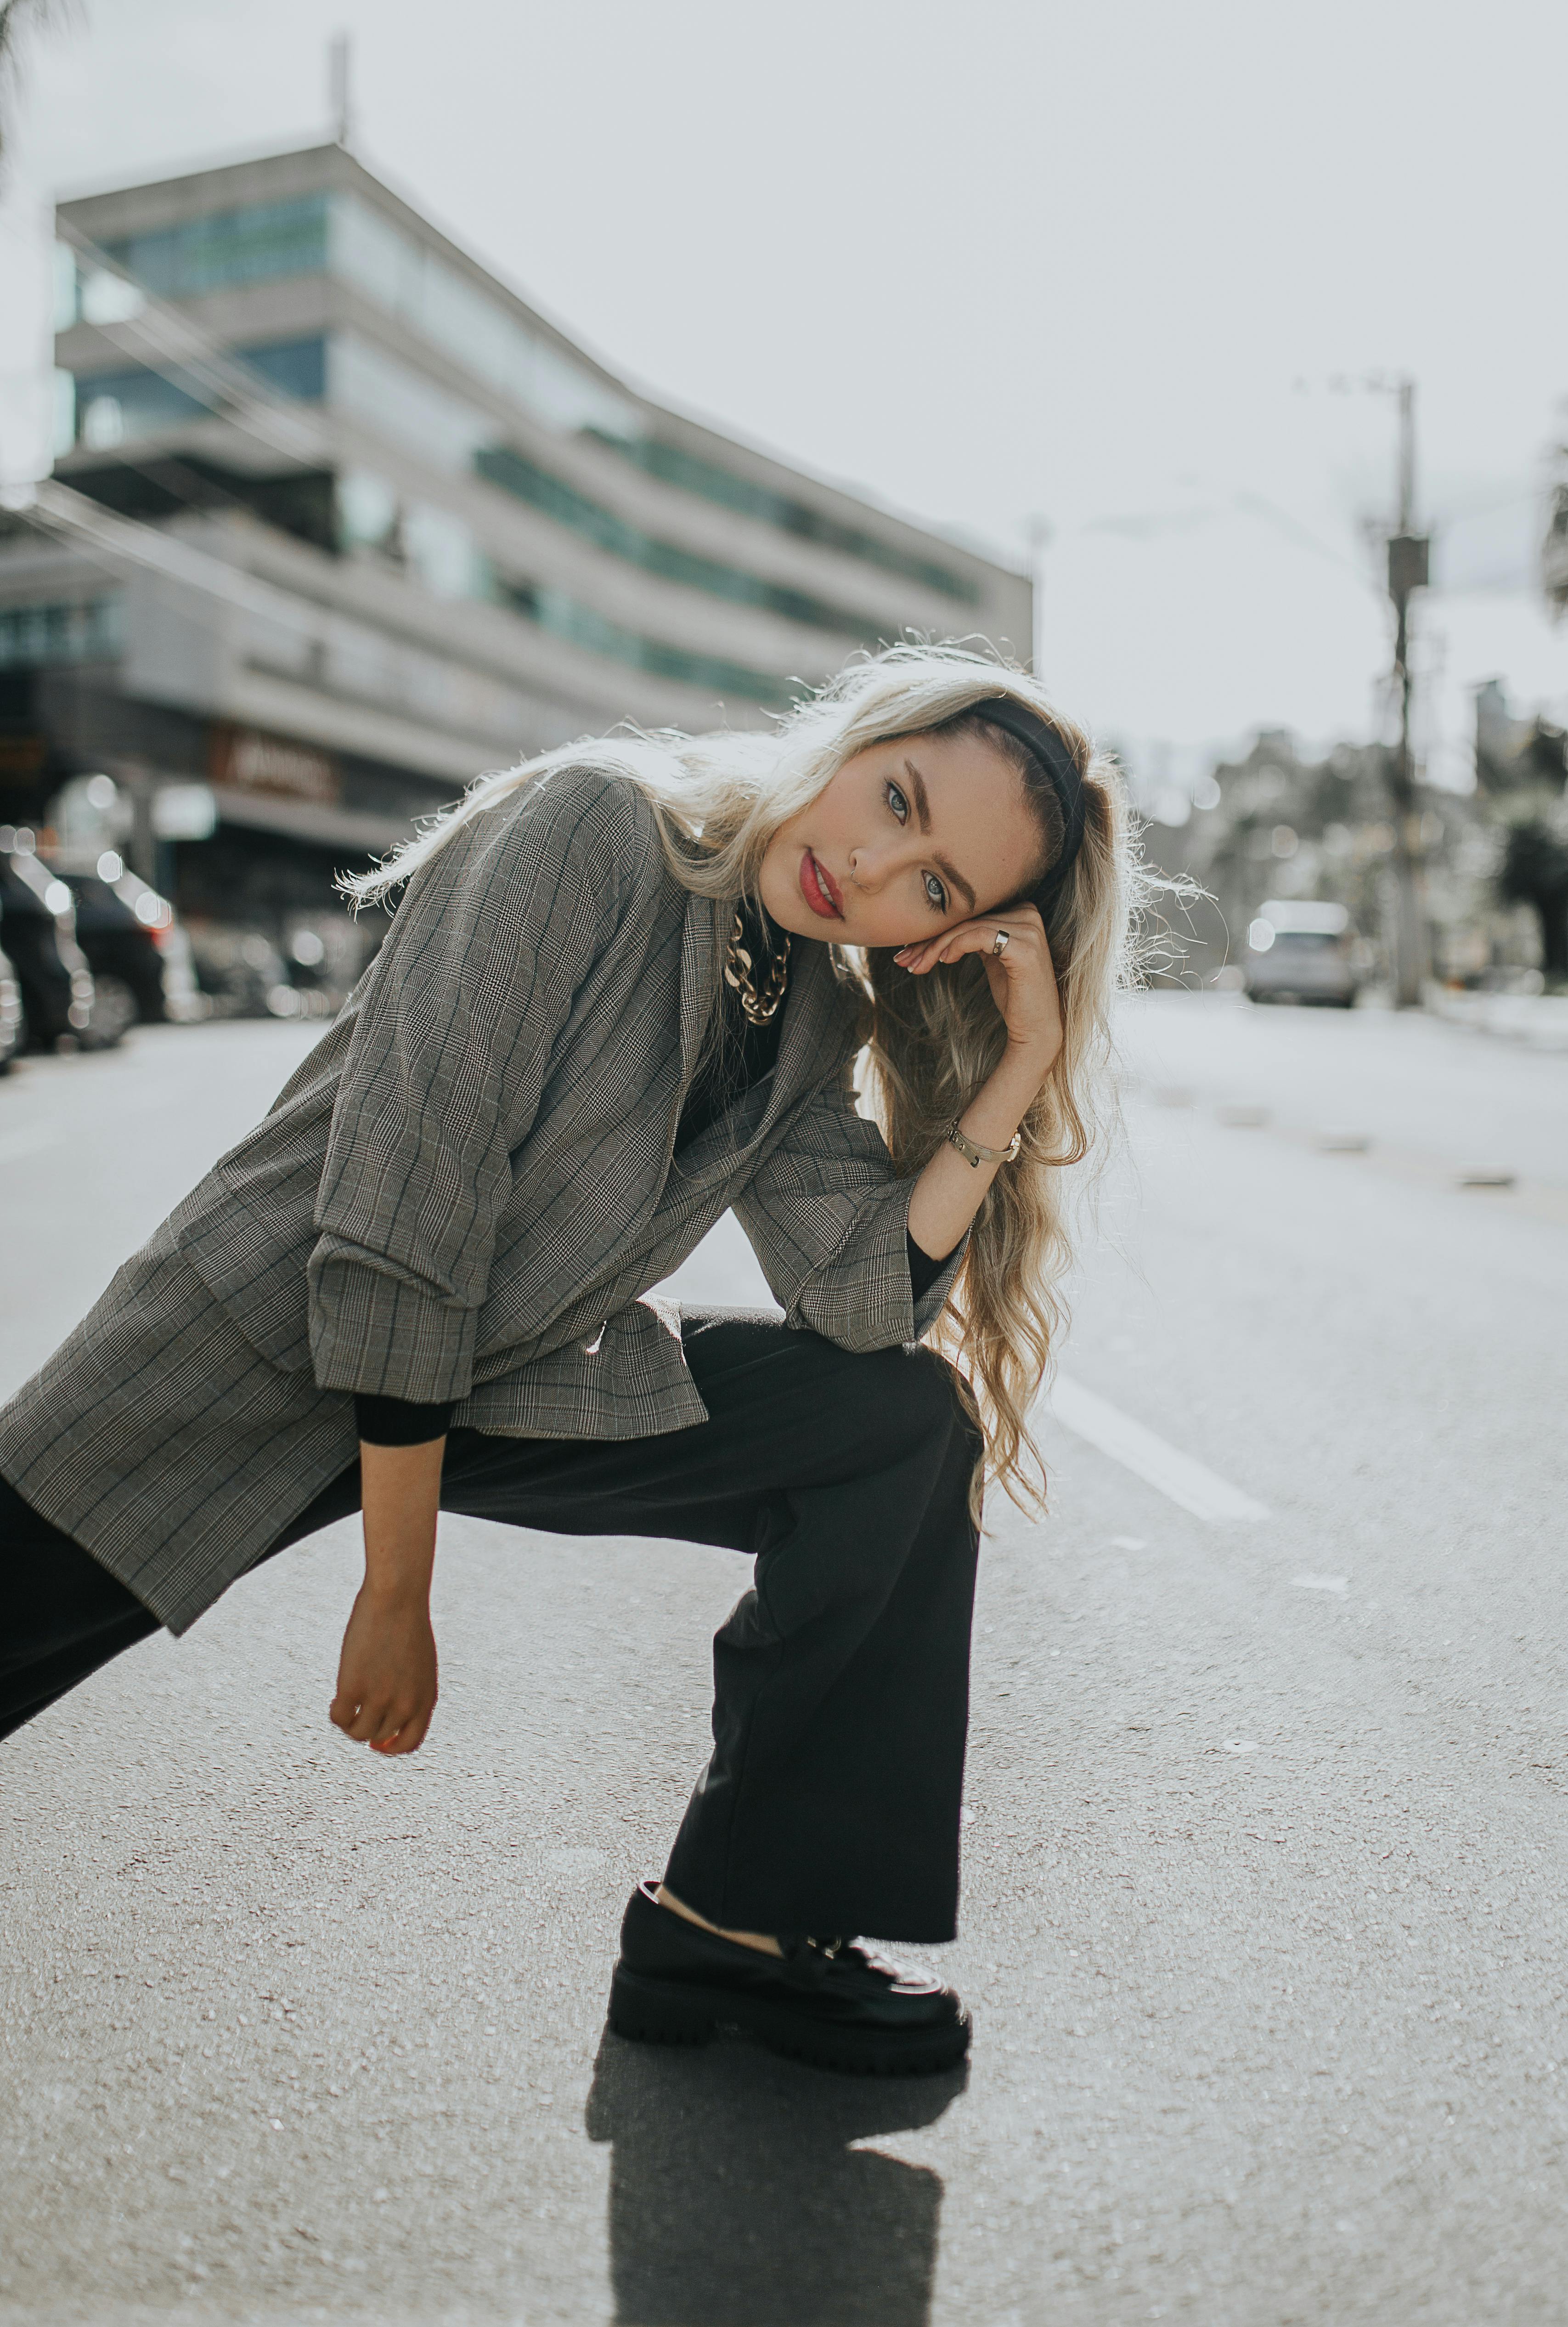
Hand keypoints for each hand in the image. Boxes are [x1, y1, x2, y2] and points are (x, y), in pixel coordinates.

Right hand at [330, 1584, 438, 1754]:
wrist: (397, 1598)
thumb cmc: (408, 1624)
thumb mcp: (420, 1664)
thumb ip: (411, 1692)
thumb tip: (391, 1717)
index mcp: (425, 1700)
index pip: (409, 1743)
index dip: (391, 1747)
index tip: (376, 1742)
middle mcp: (404, 1705)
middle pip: (379, 1736)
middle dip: (367, 1727)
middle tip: (357, 1711)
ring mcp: (379, 1698)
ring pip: (358, 1732)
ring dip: (350, 1723)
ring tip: (346, 1703)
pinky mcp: (353, 1688)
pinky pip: (339, 1717)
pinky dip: (336, 1713)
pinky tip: (336, 1698)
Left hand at [894, 905, 1062, 1072]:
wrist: (1036, 1028)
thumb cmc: (1013, 994)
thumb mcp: (992, 957)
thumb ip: (976, 936)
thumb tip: (939, 927)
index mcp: (1021, 912)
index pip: (970, 913)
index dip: (937, 929)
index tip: (909, 949)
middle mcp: (1028, 914)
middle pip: (967, 918)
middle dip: (930, 939)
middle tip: (903, 959)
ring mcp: (1029, 929)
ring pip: (968, 927)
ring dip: (935, 946)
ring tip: (917, 966)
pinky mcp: (1024, 947)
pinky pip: (979, 935)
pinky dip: (955, 946)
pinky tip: (943, 961)